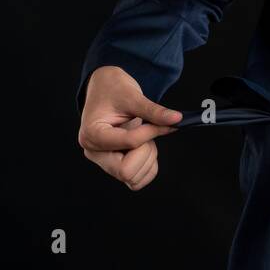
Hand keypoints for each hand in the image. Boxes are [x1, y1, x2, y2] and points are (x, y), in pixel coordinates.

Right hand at [78, 66, 182, 190]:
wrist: (105, 88)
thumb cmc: (113, 89)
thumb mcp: (133, 96)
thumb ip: (154, 111)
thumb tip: (177, 119)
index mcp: (92, 134)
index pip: (129, 143)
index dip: (150, 132)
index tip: (163, 120)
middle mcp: (94, 152)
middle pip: (126, 171)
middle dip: (145, 151)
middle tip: (146, 130)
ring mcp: (103, 162)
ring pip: (133, 178)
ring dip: (147, 157)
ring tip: (141, 134)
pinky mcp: (114, 167)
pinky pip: (136, 180)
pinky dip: (147, 166)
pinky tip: (143, 145)